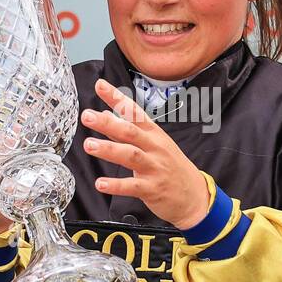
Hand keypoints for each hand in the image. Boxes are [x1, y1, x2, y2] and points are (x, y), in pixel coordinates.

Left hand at [80, 78, 210, 229]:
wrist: (194, 195)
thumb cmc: (171, 167)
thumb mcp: (153, 145)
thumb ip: (126, 131)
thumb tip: (104, 114)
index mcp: (154, 134)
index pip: (134, 112)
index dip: (117, 98)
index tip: (100, 85)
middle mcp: (154, 148)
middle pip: (130, 132)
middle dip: (108, 123)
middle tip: (87, 116)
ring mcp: (154, 168)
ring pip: (131, 155)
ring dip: (109, 149)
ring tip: (88, 145)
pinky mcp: (152, 189)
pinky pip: (133, 186)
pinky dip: (116, 185)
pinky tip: (101, 183)